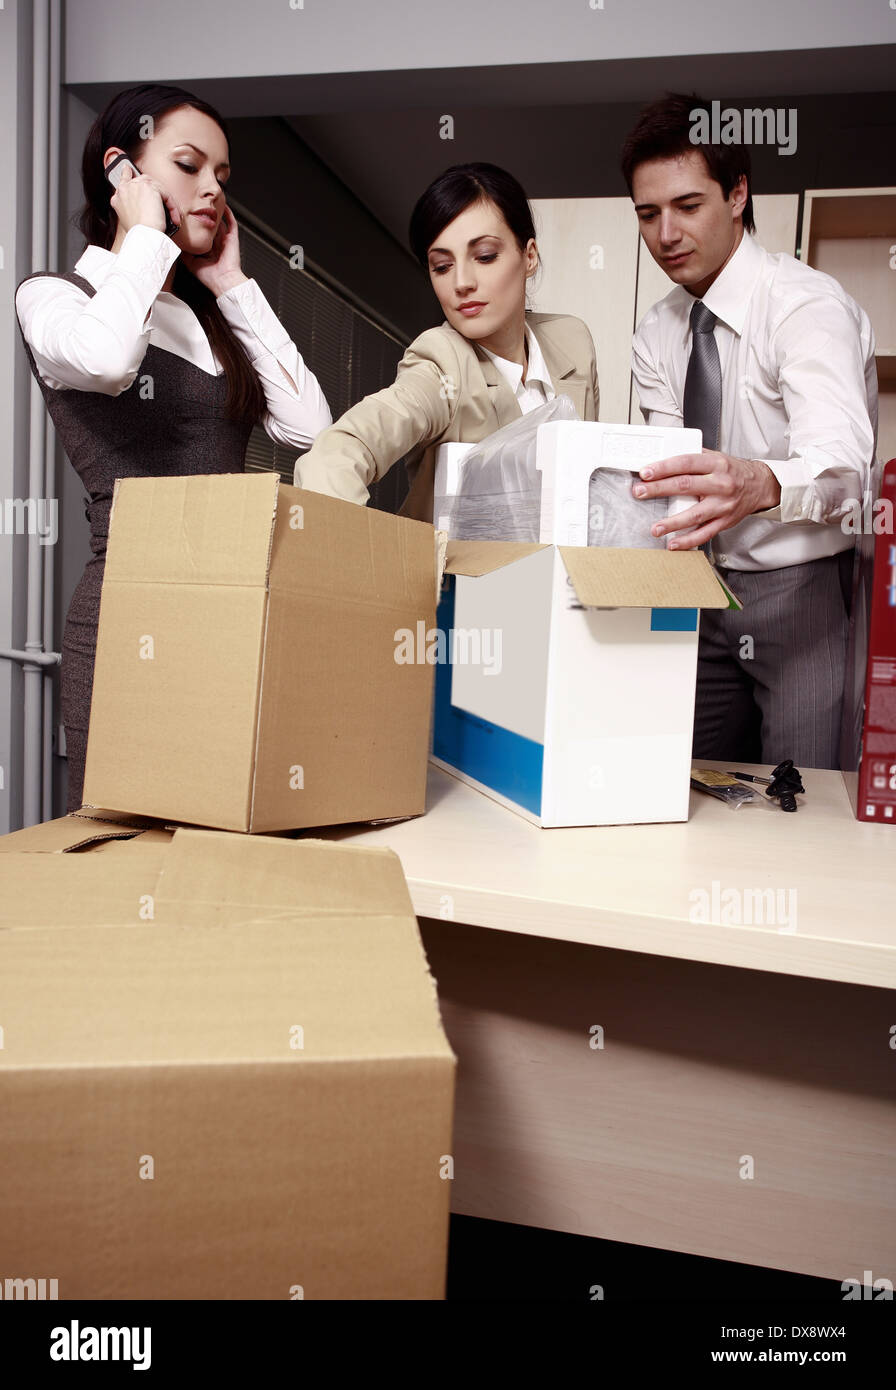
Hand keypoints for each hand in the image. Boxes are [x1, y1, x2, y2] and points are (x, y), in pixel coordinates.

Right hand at [109, 161, 180, 236]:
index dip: (126, 173)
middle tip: (167, 201)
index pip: (123, 180)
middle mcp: (124, 189)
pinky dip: (172, 207)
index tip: (127, 168)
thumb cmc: (138, 234)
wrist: (142, 236)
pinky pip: (165, 194)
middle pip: (144, 181)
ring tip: (171, 217)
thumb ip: (134, 207)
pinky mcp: (149, 187)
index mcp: (118, 198)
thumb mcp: (131, 220)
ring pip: (157, 188)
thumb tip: (146, 204)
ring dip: (167, 203)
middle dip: (157, 190)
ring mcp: (135, 186)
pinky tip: (173, 218)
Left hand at [180, 204, 247, 296]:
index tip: (187, 218)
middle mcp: (216, 244)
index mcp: (208, 250)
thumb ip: (185, 252)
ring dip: (215, 214)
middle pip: (210, 227)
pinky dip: (228, 214)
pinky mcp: (232, 238)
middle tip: (195, 207)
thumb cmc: (210, 277)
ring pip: (220, 223)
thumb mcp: (191, 263)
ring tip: (208, 204)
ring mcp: (225, 240)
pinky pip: (232, 223)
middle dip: (204, 218)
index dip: (195, 226)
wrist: (223, 281)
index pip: (201, 234)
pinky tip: (223, 206)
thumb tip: (177, 241)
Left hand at [631, 449, 781, 548]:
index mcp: (716, 464)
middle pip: (685, 486)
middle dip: (658, 489)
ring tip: (655, 528)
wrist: (760, 486)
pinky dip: (688, 540)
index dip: (664, 467)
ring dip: (672, 523)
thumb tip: (664, 460)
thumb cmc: (733, 472)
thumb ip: (693, 458)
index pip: (685, 463)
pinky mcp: (724, 521)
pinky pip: (704, 533)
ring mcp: (722, 505)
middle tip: (639, 492)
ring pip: (694, 514)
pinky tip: (673, 543)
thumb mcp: (716, 458)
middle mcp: (720, 484)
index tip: (646, 472)